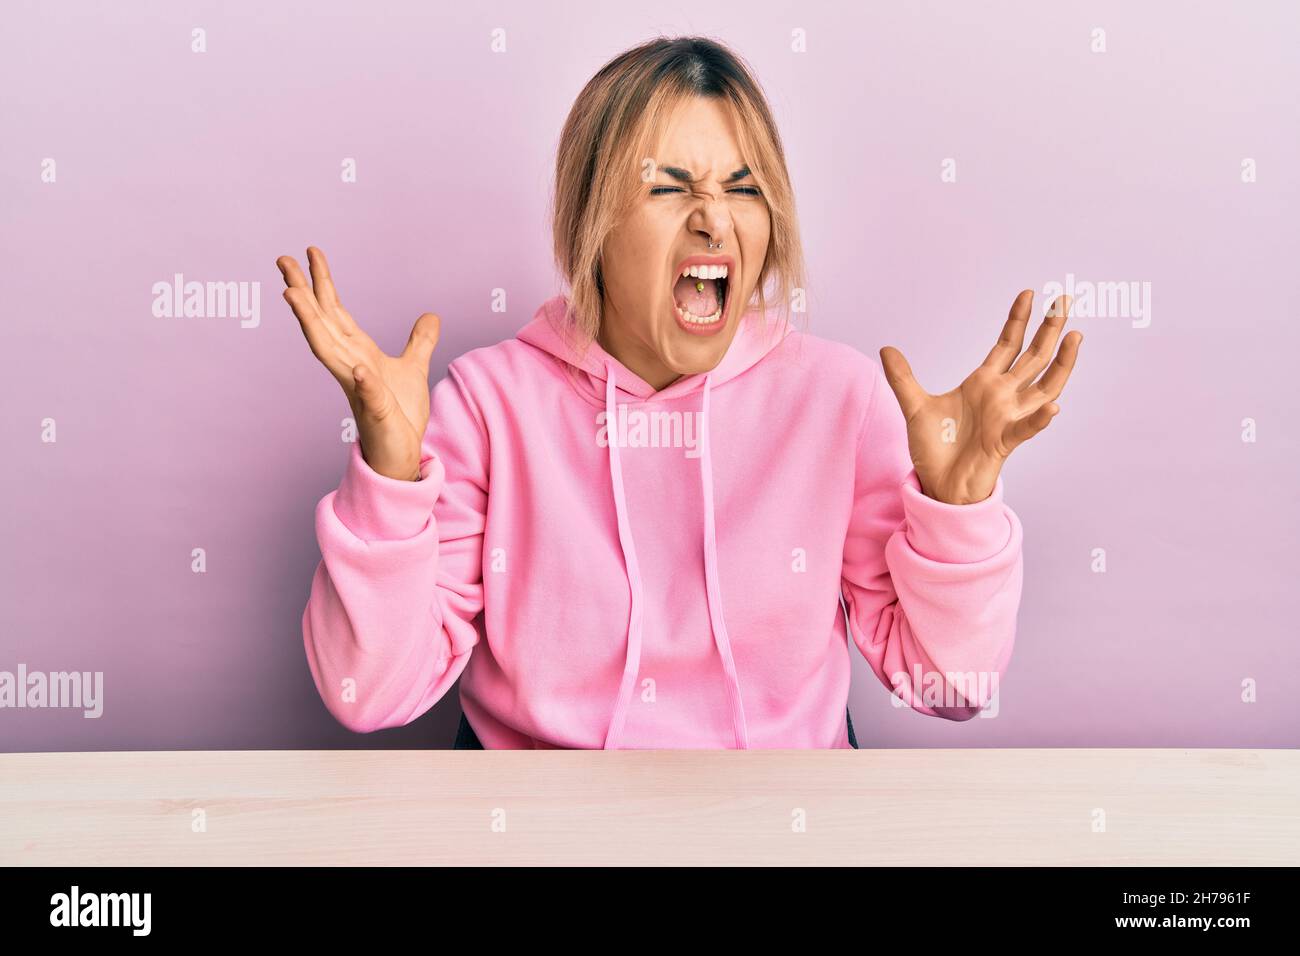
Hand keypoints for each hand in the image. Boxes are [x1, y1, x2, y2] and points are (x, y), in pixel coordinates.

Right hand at [277, 246, 440, 481]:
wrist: (401, 454)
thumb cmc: (400, 414)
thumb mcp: (414, 368)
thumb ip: (419, 342)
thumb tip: (431, 315)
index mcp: (358, 353)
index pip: (336, 312)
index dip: (323, 283)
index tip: (310, 253)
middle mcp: (350, 367)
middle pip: (321, 323)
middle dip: (302, 292)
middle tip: (282, 259)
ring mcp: (359, 390)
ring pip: (329, 352)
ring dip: (311, 323)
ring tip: (292, 293)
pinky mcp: (376, 414)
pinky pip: (369, 395)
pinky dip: (365, 382)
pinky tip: (361, 369)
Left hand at [879, 290, 1081, 504]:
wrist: (938, 484)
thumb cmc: (935, 449)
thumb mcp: (914, 407)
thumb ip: (903, 378)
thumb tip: (886, 349)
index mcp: (983, 384)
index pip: (1007, 345)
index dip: (1018, 320)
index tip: (1029, 293)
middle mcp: (1002, 397)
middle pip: (1033, 357)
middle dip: (1049, 330)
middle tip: (1064, 300)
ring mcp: (1007, 418)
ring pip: (1044, 387)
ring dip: (1061, 365)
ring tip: (1076, 339)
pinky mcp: (1004, 443)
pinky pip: (1026, 429)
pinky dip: (1039, 419)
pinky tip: (1053, 407)